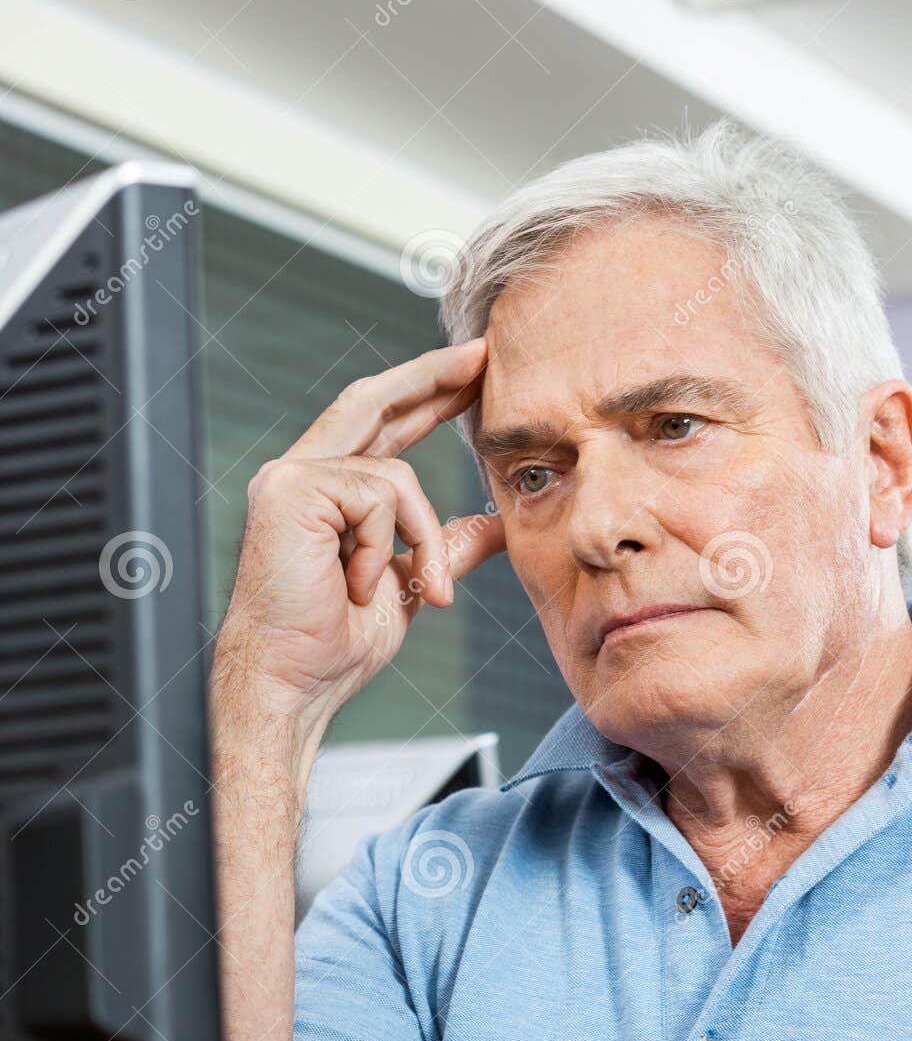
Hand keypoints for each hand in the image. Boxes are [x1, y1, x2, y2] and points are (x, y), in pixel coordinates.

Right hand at [213, 338, 503, 735]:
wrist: (293, 683)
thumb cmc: (332, 645)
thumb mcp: (408, 587)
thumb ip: (443, 546)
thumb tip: (493, 523)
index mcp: (323, 492)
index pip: (380, 425)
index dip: (426, 395)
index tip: (472, 374)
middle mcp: (300, 475)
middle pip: (373, 402)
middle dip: (432, 378)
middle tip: (481, 356)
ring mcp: (290, 478)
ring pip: (396, 472)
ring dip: (422, 539)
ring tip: (417, 592)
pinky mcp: (291, 490)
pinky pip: (379, 494)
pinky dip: (389, 545)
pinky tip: (361, 584)